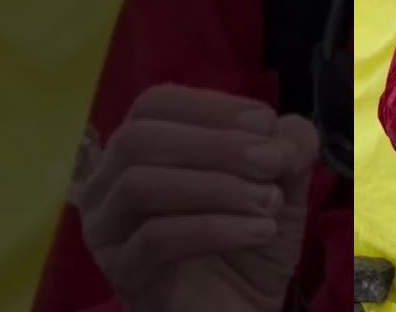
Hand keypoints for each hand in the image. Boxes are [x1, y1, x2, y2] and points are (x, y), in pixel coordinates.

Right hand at [70, 84, 318, 311]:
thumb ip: (287, 147)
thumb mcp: (282, 184)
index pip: (156, 104)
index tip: (266, 124)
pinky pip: (154, 239)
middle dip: (216, 143)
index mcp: (142, 149)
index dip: (212, 107)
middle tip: (273, 163)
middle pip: (139, 138)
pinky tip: (259, 232)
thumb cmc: (250, 240)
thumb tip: (284, 129)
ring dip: (217, 186)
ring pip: (139, 185)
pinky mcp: (122, 274)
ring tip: (268, 203)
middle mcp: (108, 185)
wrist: (246, 309)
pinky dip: (216, 228)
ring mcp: (108, 232)